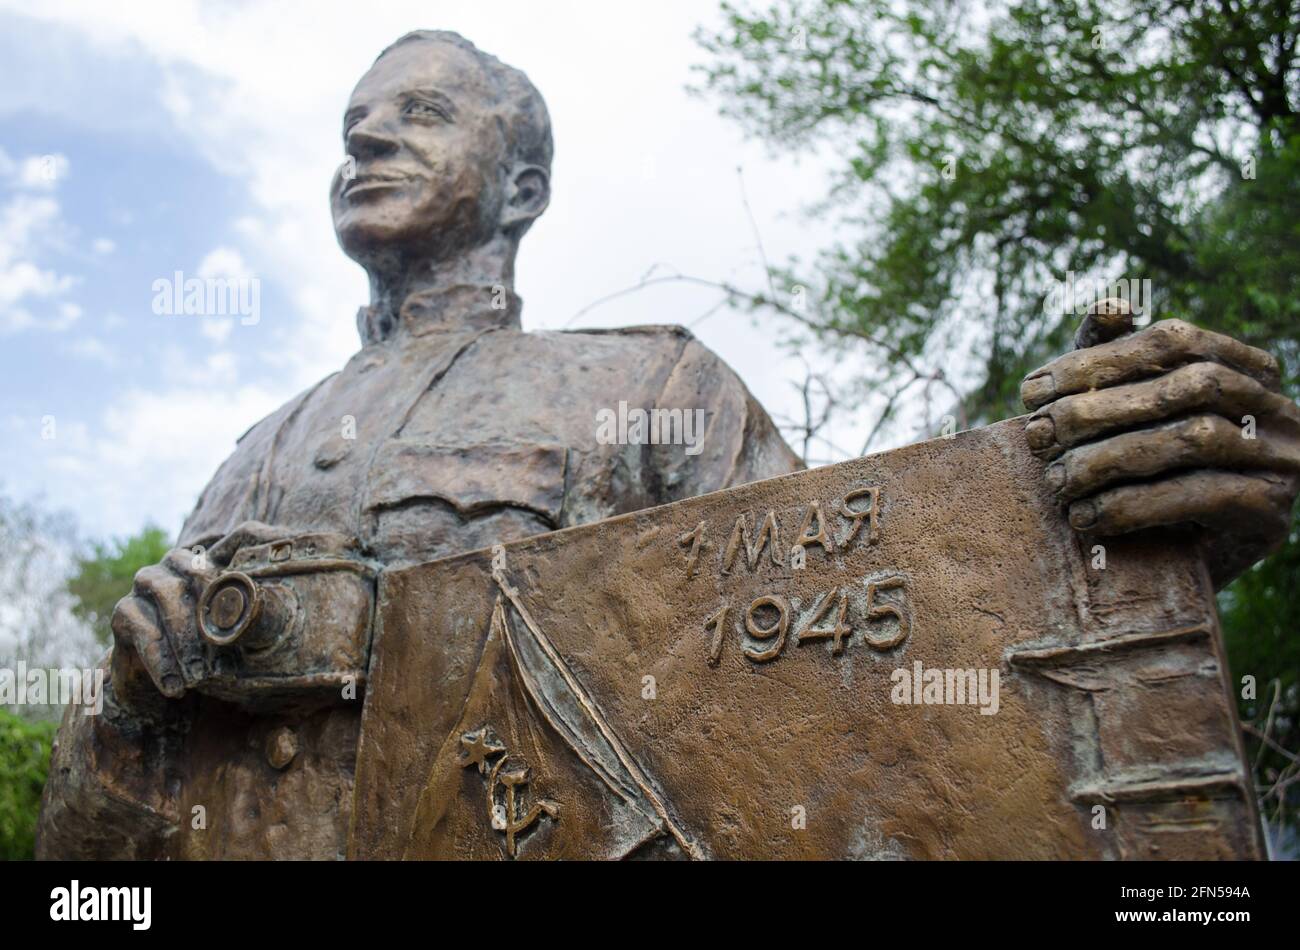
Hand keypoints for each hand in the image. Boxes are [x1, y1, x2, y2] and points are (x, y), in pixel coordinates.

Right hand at [109, 521, 288, 701]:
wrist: (169, 684)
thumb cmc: (215, 653)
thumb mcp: (240, 636)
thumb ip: (255, 616)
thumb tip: (276, 606)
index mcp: (211, 562)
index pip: (229, 555)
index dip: (241, 577)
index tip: (251, 613)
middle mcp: (177, 565)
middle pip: (195, 576)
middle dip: (211, 619)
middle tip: (224, 659)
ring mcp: (147, 584)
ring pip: (167, 598)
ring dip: (186, 641)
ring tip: (200, 677)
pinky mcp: (125, 612)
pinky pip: (143, 630)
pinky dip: (161, 662)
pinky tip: (176, 687)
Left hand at [1021, 300, 1299, 587]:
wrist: (1184, 565)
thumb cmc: (1150, 476)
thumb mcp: (1130, 414)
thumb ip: (1118, 359)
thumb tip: (1110, 306)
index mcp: (1244, 366)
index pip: (1173, 341)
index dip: (1097, 360)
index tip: (1031, 390)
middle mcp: (1273, 407)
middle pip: (1186, 386)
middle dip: (1098, 408)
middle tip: (1036, 435)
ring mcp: (1280, 459)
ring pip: (1193, 439)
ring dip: (1109, 458)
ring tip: (1056, 480)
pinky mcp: (1270, 513)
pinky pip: (1201, 497)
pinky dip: (1134, 504)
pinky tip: (1085, 517)